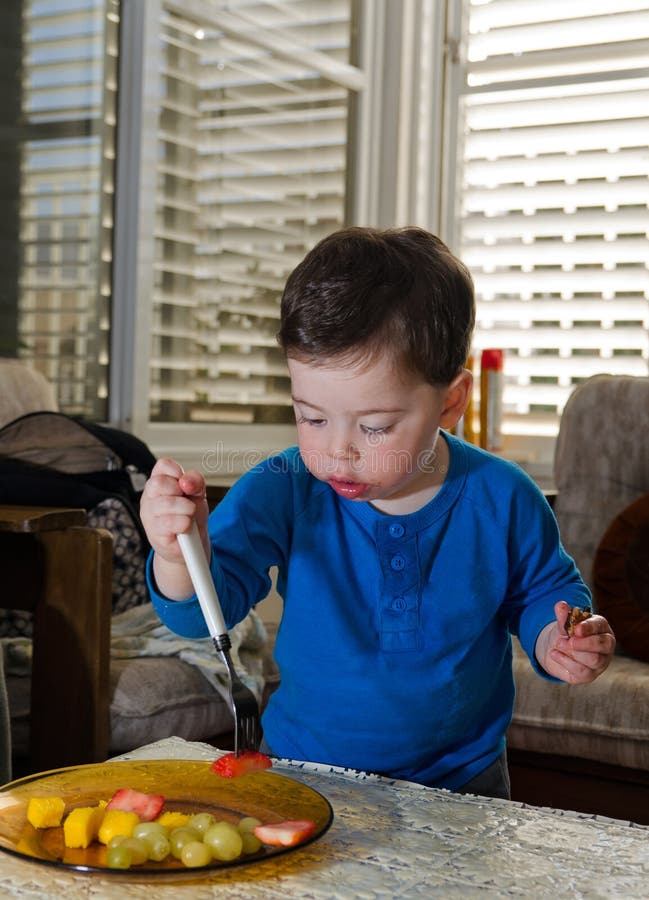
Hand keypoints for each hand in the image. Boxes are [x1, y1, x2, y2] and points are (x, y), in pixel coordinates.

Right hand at [140, 457, 209, 598]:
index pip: (163, 465)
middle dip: (180, 492)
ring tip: (188, 516)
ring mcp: (149, 515)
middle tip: (187, 503)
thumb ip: (195, 482)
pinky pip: (170, 523)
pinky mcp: (153, 533)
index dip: (178, 472)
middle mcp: (149, 497)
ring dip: (186, 509)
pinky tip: (185, 527)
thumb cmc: (190, 516)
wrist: (191, 546)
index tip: (186, 486)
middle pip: (159, 483)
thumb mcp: (198, 495)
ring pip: (165, 503)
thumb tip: (186, 481)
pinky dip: (184, 524)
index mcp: (159, 483)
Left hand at [534, 601, 615, 683]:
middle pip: (604, 645)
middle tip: (569, 640)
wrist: (556, 650)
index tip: (576, 629)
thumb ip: (563, 616)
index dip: (589, 627)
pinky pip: (582, 671)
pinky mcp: (589, 675)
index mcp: (601, 628)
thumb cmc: (565, 634)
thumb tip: (561, 605)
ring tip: (558, 644)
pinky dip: (566, 661)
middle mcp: (606, 645)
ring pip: (594, 659)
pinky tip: (554, 654)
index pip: (600, 626)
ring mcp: (600, 662)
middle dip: (585, 643)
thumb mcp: (563, 624)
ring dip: (573, 652)